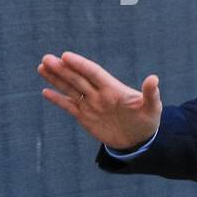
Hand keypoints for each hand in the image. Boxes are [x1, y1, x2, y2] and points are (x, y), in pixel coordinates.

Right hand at [38, 51, 161, 150]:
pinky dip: (58, 100)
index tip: (65, 56)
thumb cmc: (147, 121)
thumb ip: (150, 94)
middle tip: (46, 59)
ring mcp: (91, 104)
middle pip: (78, 78)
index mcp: (113, 88)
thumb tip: (154, 78)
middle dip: (62, 69)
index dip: (80, 64)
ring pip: (70, 89)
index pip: (94, 73)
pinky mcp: (85, 117)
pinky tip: (45, 92)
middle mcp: (99, 94)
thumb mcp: (152, 108)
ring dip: (56, 79)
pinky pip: (69, 106)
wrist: (139, 140)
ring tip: (42, 67)